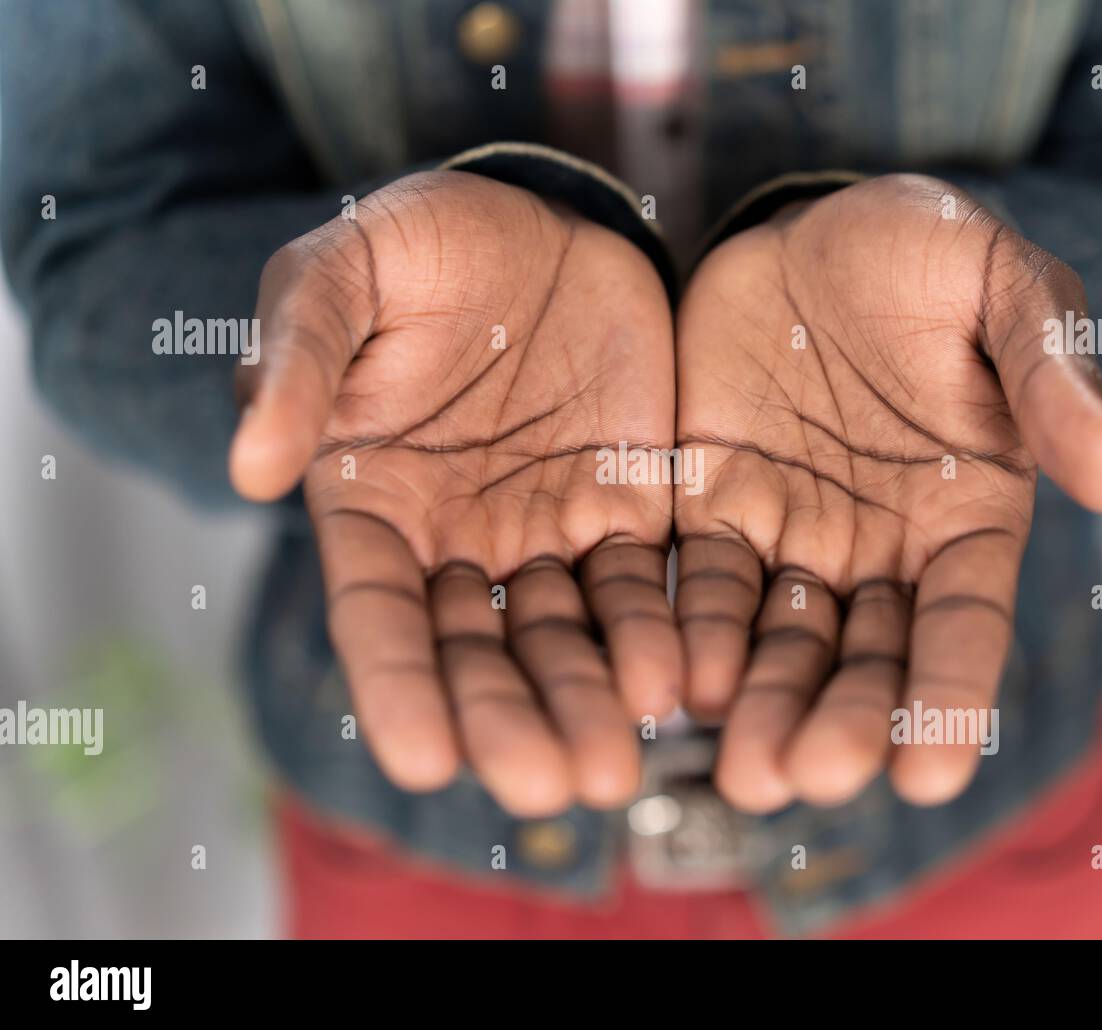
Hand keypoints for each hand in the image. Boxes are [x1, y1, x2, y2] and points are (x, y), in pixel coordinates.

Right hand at [229, 171, 680, 815]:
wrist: (537, 219)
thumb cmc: (420, 247)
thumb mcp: (340, 276)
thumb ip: (299, 359)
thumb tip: (250, 465)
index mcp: (374, 503)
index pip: (379, 615)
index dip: (399, 687)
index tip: (426, 762)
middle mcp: (459, 540)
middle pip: (481, 652)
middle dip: (513, 719)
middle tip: (554, 784)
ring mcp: (546, 528)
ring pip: (567, 636)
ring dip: (593, 702)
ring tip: (621, 765)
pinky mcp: (627, 503)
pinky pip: (644, 581)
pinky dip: (660, 633)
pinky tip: (686, 680)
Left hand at [673, 174, 1101, 810]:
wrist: (810, 228)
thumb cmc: (925, 254)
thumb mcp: (1004, 290)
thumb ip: (1051, 377)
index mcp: (966, 514)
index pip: (962, 623)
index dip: (948, 696)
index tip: (928, 775)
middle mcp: (879, 546)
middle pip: (862, 654)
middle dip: (837, 718)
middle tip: (806, 776)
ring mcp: (792, 531)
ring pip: (778, 636)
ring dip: (759, 701)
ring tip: (741, 765)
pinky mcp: (711, 502)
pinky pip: (698, 577)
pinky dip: (688, 629)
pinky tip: (674, 678)